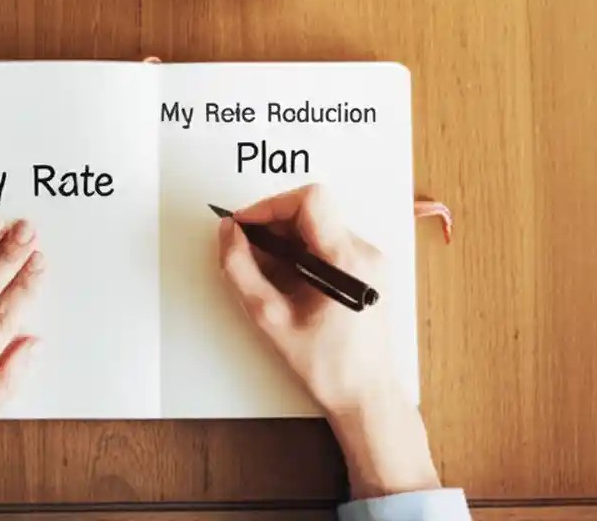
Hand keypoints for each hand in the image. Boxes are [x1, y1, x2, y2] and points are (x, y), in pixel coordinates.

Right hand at [218, 184, 439, 498]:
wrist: (366, 396)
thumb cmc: (328, 366)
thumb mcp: (271, 318)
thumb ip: (241, 269)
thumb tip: (227, 234)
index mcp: (347, 260)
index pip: (309, 200)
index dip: (269, 205)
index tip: (244, 225)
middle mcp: (365, 253)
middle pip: (311, 210)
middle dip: (271, 225)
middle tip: (246, 251)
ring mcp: (369, 261)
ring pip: (316, 226)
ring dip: (284, 241)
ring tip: (265, 275)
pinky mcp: (366, 270)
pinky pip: (326, 244)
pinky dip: (299, 254)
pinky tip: (286, 283)